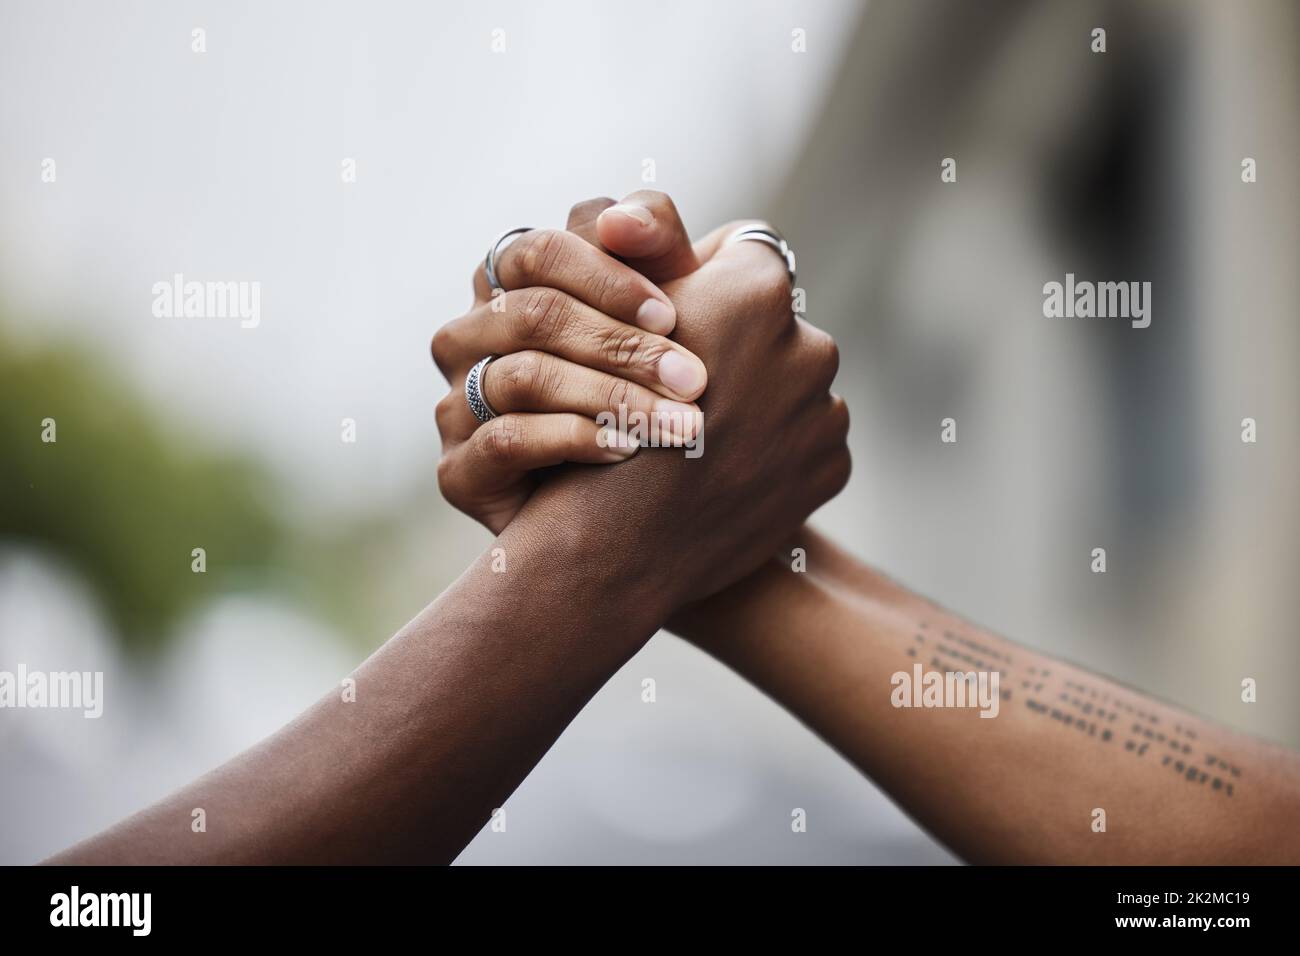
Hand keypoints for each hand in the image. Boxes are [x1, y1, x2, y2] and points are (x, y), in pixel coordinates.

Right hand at [431, 215, 708, 532]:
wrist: (646, 507)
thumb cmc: (655, 388)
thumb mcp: (671, 310)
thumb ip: (656, 248)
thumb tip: (623, 219)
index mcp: (511, 285)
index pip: (539, 250)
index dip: (605, 274)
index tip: (671, 313)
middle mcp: (472, 338)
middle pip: (530, 313)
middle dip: (619, 343)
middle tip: (693, 378)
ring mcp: (458, 404)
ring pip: (521, 376)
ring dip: (609, 395)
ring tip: (675, 422)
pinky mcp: (459, 471)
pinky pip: (504, 441)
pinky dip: (573, 439)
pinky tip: (628, 450)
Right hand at [507, 201, 848, 606]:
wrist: (617, 549)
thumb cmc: (603, 423)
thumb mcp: (614, 320)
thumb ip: (655, 258)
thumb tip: (664, 222)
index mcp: (756, 290)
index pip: (746, 251)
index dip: (710, 282)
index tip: (683, 320)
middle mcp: (808, 342)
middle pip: (775, 323)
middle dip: (741, 346)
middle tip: (691, 388)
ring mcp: (825, 410)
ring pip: (793, 385)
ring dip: (761, 402)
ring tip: (704, 438)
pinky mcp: (831, 466)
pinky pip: (806, 441)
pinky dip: (775, 453)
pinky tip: (727, 473)